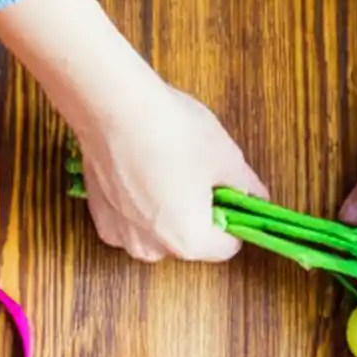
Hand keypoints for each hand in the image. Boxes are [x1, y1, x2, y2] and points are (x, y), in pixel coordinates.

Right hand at [0, 0, 266, 262]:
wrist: (114, 107)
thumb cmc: (171, 132)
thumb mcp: (225, 157)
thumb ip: (246, 187)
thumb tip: (256, 196)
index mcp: (188, 241)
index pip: (227, 247)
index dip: (234, 221)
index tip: (232, 198)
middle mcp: (152, 250)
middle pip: (191, 241)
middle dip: (200, 215)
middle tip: (200, 177)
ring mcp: (121, 236)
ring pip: (159, 232)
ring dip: (168, 210)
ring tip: (168, 170)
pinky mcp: (100, 217)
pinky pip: (131, 220)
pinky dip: (139, 203)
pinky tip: (142, 171)